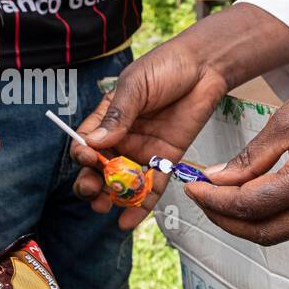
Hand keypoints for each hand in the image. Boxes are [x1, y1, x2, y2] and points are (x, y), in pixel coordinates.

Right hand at [70, 24, 234, 230]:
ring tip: (106, 208)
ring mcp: (143, 151)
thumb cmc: (165, 67)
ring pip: (123, 182)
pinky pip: (152, 187)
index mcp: (107, 118)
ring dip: (113, 198)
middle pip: (100, 168)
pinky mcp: (166, 160)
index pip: (86, 142)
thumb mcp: (136, 85)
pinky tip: (127, 221)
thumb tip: (94, 143)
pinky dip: (140, 206)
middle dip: (92, 183)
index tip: (87, 157)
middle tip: (92, 194)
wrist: (205, 67)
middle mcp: (122, 138)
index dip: (83, 153)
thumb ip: (117, 115)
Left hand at [183, 14, 288, 245]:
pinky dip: (270, 209)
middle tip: (199, 198)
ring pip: (282, 229)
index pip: (253, 206)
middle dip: (227, 220)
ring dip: (247, 218)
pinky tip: (248, 191)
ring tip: (218, 196)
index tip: (191, 187)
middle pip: (267, 232)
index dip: (216, 202)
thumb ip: (249, 160)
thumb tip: (214, 183)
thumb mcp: (285, 122)